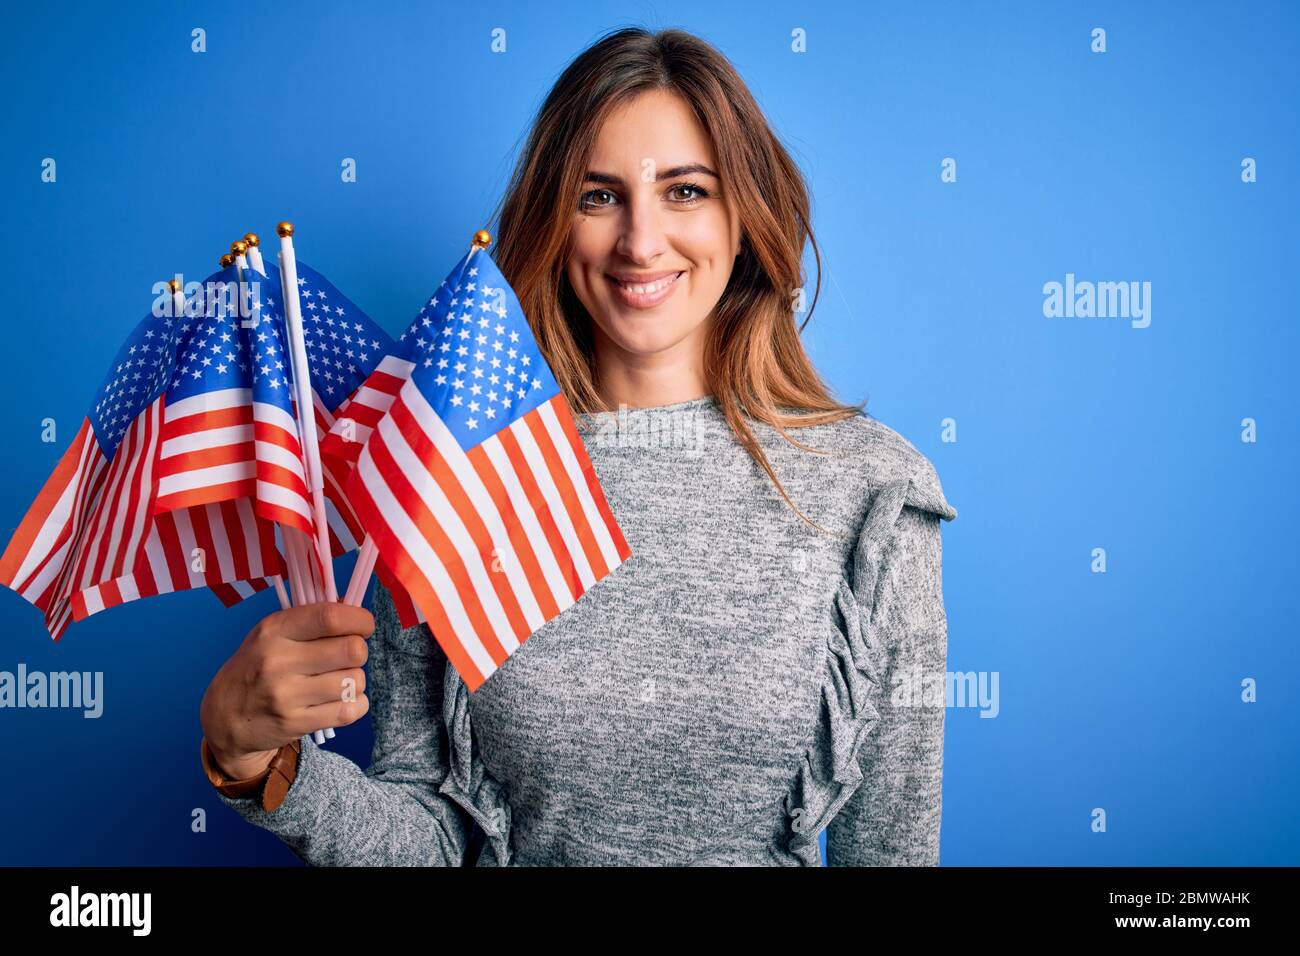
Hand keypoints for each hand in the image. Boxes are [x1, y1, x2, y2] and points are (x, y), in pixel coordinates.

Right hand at [200, 602, 373, 779]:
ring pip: (354, 681)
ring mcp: (285, 695)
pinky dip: (355, 704)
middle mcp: (278, 661)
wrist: (225, 716)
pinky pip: (349, 710)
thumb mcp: (272, 634)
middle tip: (348, 656)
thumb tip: (354, 608)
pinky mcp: (295, 723)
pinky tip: (340, 700)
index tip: (364, 625)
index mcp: (274, 631)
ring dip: (355, 681)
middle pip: (351, 650)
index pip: (329, 617)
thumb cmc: (258, 666)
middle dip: (359, 651)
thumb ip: (311, 619)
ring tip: (338, 681)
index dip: (358, 619)